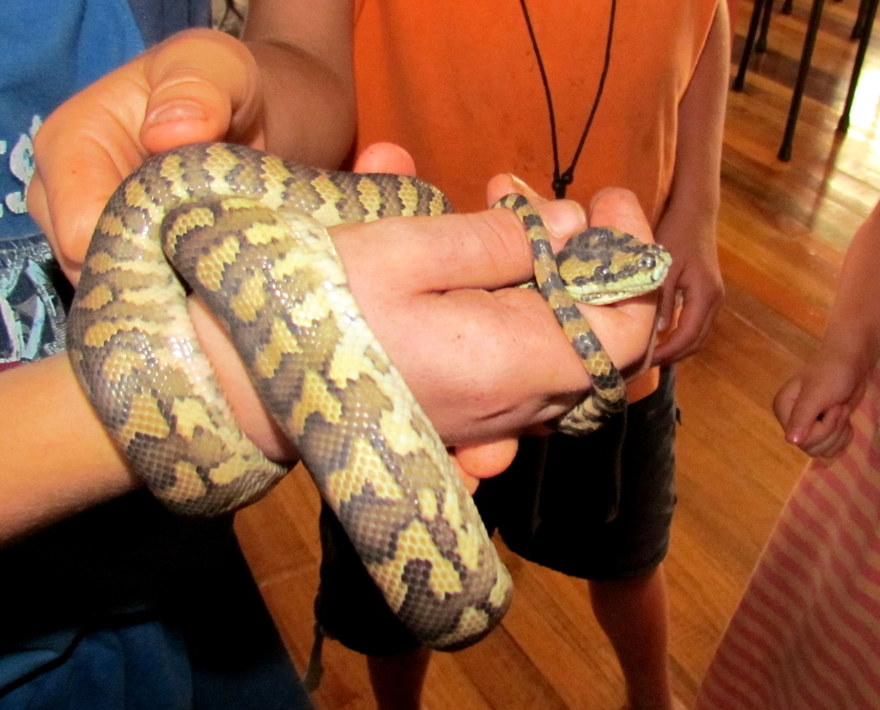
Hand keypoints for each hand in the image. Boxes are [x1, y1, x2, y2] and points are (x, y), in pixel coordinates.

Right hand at [27, 28, 267, 282]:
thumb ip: (195, 89)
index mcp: (68, 144)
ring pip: (115, 295)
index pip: (76, 229)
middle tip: (215, 274)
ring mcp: (90, 239)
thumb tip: (165, 133)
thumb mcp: (216, 66)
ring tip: (218, 280)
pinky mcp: (125, 267)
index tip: (196, 253)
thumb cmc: (223, 84)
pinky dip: (176, 304)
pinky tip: (211, 293)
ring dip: (166, 297)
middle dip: (150, 283)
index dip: (135, 253)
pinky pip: (141, 304)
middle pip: (88, 272)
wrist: (251, 117)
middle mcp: (63, 200)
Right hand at [327, 147, 660, 485]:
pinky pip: (518, 361)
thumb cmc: (316, 313)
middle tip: (531, 197)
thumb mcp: (404, 252)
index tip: (609, 200)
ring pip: (558, 345)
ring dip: (546, 275)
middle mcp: (513, 405)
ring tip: (496, 212)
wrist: (247, 386)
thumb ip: (498, 240)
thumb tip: (568, 225)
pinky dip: (518, 307)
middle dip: (582, 254)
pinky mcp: (461, 413)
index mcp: (510, 365)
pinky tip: (474, 267)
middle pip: (596, 335)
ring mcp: (488, 417)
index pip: (626, 329)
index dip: (632, 260)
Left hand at [650, 214, 723, 365]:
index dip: (667, 353)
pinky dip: (679, 335)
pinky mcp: (706, 294)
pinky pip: (694, 324)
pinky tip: (659, 338)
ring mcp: (713, 298)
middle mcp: (714, 300)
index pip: (688, 337)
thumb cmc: (675, 234)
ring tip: (649, 355)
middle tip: (642, 364)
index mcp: (705, 296)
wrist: (694, 213)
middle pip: (696, 342)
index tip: (644, 362)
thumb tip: (658, 332)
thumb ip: (662, 298)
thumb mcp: (662, 266)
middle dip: (672, 356)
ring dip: (676, 348)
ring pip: (697, 335)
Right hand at [773, 348, 869, 457]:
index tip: (832, 408)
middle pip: (811, 447)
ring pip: (822, 449)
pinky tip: (844, 420)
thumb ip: (802, 417)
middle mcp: (792, 421)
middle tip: (839, 408)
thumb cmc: (831, 374)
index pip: (800, 439)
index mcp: (783, 410)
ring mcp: (807, 427)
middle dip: (833, 430)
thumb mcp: (816, 394)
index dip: (822, 429)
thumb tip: (791, 441)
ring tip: (841, 410)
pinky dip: (843, 436)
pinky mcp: (821, 430)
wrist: (850, 364)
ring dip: (839, 432)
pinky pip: (831, 448)